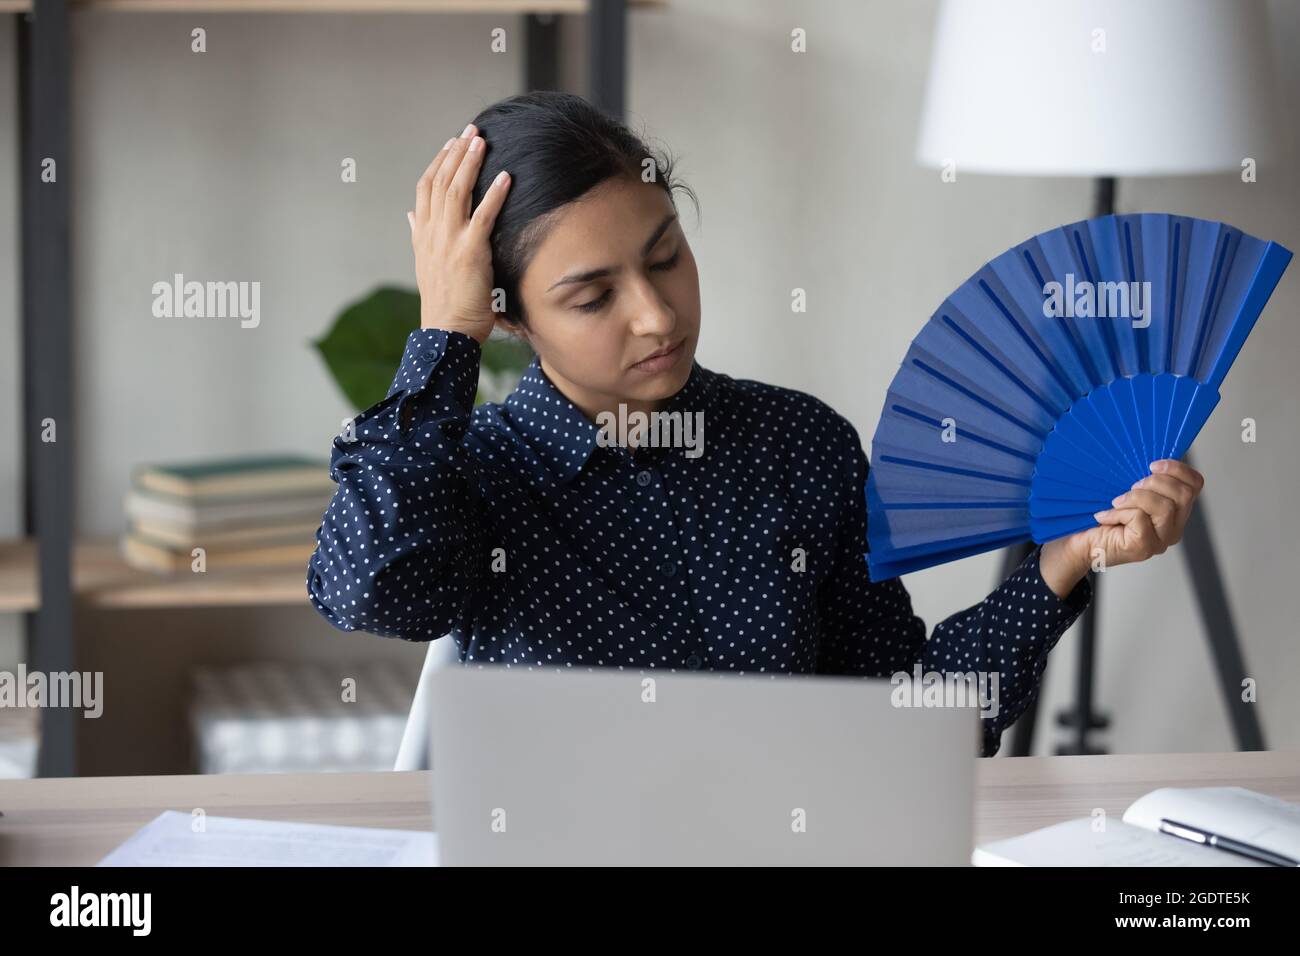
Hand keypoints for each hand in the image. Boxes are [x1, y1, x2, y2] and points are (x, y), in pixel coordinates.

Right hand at [407, 122, 511, 343]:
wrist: (445, 334)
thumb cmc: (443, 304)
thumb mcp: (425, 265)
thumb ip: (418, 236)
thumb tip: (410, 216)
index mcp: (423, 235)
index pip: (425, 189)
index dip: (438, 163)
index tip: (450, 143)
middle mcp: (432, 233)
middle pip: (441, 182)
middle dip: (456, 153)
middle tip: (471, 130)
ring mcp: (449, 242)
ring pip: (457, 192)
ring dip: (470, 163)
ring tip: (482, 140)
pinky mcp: (469, 253)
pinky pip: (483, 217)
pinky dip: (494, 194)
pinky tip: (505, 176)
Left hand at [1039, 458, 1204, 596]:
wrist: (1078, 542)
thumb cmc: (1101, 516)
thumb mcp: (1128, 492)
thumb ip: (1145, 480)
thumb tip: (1151, 459)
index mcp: (1174, 512)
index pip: (1195, 485)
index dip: (1178, 469)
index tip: (1152, 464)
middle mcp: (1173, 528)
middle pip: (1184, 494)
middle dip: (1155, 482)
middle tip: (1130, 486)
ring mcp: (1160, 540)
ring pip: (1165, 506)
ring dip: (1135, 497)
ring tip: (1116, 502)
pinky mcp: (1144, 547)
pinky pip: (1140, 518)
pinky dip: (1119, 512)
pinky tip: (1105, 516)